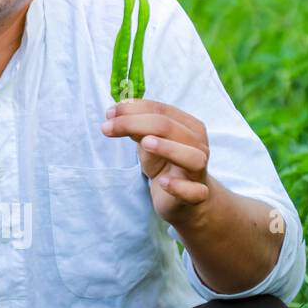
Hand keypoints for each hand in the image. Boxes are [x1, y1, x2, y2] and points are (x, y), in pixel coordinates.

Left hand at [101, 98, 210, 222]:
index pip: (162, 110)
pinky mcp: (197, 195)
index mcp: (189, 127)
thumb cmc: (165, 165)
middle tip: (107, 127)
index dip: (134, 109)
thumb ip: (137, 128)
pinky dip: (179, 186)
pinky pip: (194, 191)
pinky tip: (163, 182)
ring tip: (145, 143)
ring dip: (168, 148)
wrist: (181, 199)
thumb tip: (114, 114)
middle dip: (135, 123)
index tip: (109, 113)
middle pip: (169, 128)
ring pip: (192, 157)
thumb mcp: (148, 143)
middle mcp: (198, 145)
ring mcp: (199, 171)